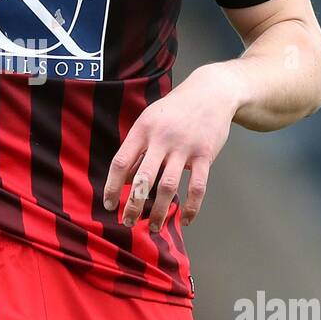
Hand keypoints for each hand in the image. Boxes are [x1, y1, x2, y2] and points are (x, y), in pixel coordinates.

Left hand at [103, 64, 240, 230]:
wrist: (211, 92)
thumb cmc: (174, 110)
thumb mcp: (149, 120)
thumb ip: (137, 149)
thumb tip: (124, 180)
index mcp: (143, 129)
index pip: (120, 162)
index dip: (112, 187)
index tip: (109, 205)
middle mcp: (162, 138)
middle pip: (143, 178)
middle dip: (133, 205)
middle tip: (128, 223)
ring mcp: (184, 147)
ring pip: (169, 186)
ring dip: (160, 211)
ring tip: (154, 227)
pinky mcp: (205, 154)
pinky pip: (198, 186)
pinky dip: (192, 207)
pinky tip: (186, 220)